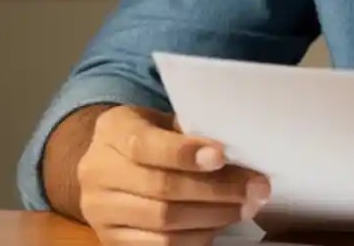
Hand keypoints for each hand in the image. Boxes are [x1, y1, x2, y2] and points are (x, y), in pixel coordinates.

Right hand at [77, 105, 269, 245]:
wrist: (105, 165)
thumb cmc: (146, 136)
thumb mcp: (160, 120)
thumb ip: (188, 130)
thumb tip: (234, 147)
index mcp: (113, 132)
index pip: (146, 145)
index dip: (185, 153)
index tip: (221, 156)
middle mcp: (99, 173)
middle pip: (161, 188)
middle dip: (216, 190)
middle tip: (255, 188)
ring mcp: (100, 211)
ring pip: (163, 222)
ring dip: (213, 217)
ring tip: (246, 207)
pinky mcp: (111, 240)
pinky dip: (196, 238)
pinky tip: (219, 225)